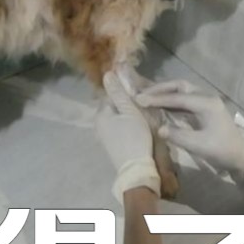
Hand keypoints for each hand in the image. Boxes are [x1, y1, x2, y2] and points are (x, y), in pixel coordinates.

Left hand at [96, 71, 159, 201]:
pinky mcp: (112, 146)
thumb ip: (119, 93)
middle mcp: (98, 125)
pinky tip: (139, 130)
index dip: (127, 95)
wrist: (137, 169)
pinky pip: (119, 129)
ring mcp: (104, 137)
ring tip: (144, 118)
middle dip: (127, 106)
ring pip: (118, 119)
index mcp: (100, 115)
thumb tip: (107, 74)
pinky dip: (128, 127)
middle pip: (114, 108)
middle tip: (144, 108)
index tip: (141, 98)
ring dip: (129, 117)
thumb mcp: (130, 111)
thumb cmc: (135, 138)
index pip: (111, 95)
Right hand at [136, 80, 243, 214]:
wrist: (241, 159)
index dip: (157, 98)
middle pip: (180, 87)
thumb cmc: (222, 151)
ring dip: (165, 94)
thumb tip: (159, 128)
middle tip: (142, 94)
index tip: (139, 100)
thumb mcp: (198, 145)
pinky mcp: (205, 110)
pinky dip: (172, 101)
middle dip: (160, 89)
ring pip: (183, 92)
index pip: (177, 97)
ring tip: (147, 98)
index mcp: (207, 103)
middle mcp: (207, 98)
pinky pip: (185, 101)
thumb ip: (178, 135)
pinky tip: (161, 107)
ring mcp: (207, 103)